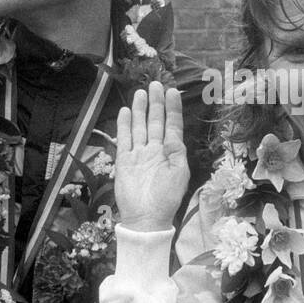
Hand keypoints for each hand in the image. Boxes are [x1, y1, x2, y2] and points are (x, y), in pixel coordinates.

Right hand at [115, 82, 189, 232]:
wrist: (145, 218)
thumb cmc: (166, 198)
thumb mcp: (179, 174)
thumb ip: (177, 152)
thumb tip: (173, 134)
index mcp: (171, 153)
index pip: (172, 125)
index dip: (173, 109)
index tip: (173, 91)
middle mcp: (154, 150)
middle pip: (155, 121)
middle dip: (156, 103)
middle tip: (155, 84)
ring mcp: (139, 154)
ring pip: (140, 126)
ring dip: (140, 110)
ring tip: (140, 92)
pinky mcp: (124, 160)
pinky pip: (124, 139)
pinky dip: (124, 125)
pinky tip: (125, 111)